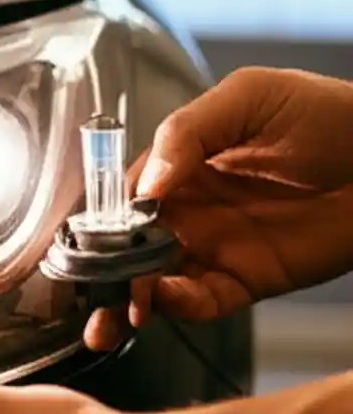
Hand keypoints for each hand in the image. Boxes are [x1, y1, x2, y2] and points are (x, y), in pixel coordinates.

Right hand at [86, 66, 352, 350]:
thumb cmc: (329, 114)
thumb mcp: (250, 96)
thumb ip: (187, 131)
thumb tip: (145, 185)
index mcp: (178, 167)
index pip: (121, 199)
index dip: (99, 222)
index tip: (85, 241)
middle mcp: (187, 211)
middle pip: (126, 250)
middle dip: (99, 276)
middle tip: (86, 295)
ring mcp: (213, 248)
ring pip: (153, 283)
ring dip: (127, 303)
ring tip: (112, 317)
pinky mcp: (244, 280)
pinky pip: (200, 301)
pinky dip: (176, 307)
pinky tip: (164, 302)